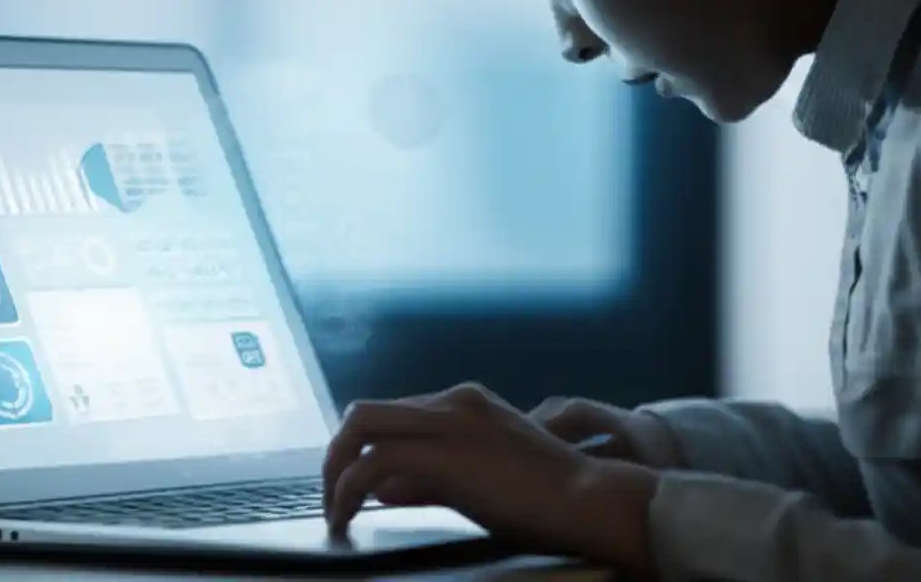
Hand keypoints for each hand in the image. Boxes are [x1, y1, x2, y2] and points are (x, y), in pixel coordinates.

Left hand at [322, 383, 658, 575]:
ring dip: (335, 471)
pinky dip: (348, 491)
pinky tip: (346, 519)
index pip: (393, 415)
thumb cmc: (547, 501)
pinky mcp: (444, 451)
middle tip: (331, 496)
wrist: (589, 501)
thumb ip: (428, 481)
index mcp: (464, 403)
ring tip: (334, 512)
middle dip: (338, 455)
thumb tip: (382, 489)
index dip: (364, 450)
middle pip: (366, 412)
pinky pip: (373, 463)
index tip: (353, 484)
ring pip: (361, 426)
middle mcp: (452, 401)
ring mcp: (448, 420)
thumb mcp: (479, 481)